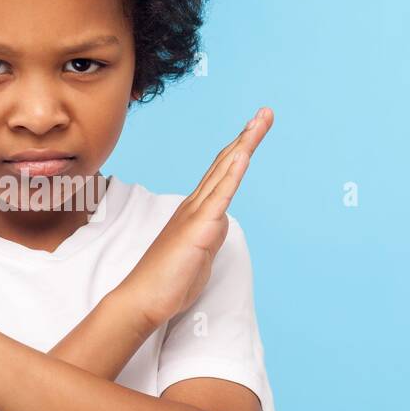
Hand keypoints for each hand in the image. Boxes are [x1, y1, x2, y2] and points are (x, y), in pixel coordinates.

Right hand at [116, 107, 272, 332]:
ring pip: (225, 171)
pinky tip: (244, 154)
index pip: (220, 174)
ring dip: (245, 144)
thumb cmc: (167, 280)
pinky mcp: (198, 228)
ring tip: (260, 121)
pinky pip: (220, 197)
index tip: (252, 130)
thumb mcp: (198, 254)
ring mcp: (195, 214)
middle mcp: (194, 206)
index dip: (238, 150)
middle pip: (225, 163)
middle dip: (247, 137)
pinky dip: (233, 174)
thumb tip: (219, 224)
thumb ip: (209, 235)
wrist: (144, 297)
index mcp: (195, 211)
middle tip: (265, 113)